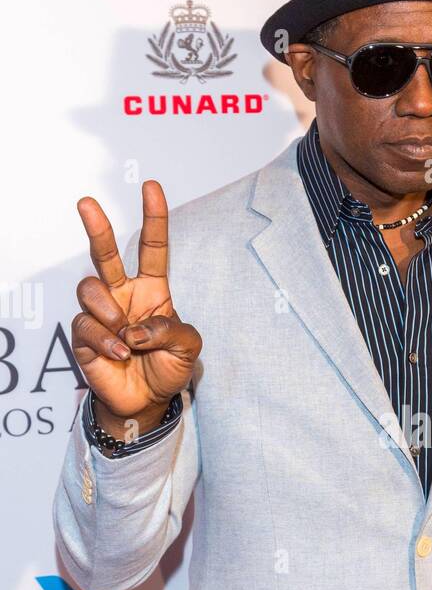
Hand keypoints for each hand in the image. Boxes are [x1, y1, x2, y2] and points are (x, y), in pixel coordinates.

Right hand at [72, 181, 201, 436]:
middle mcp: (123, 296)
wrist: (147, 402)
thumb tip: (137, 328)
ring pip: (90, 288)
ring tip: (125, 336)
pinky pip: (86, 326)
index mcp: (152, 290)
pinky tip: (119, 354)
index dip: (153, 218)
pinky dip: (105, 342)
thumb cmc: (168, 368)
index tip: (151, 187)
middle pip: (105, 254)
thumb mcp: (188, 348)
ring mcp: (101, 314)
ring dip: (108, 310)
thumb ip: (172, 330)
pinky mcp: (84, 336)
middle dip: (97, 227)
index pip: (152, 247)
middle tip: (86, 203)